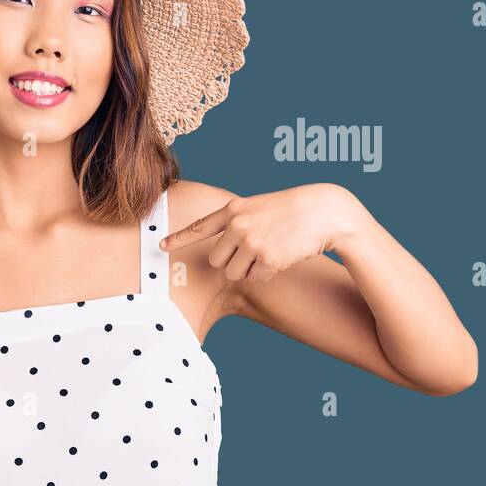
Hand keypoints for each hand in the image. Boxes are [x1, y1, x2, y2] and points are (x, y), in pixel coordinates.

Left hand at [159, 183, 365, 281]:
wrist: (324, 211)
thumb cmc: (291, 210)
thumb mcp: (257, 207)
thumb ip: (235, 223)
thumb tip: (217, 254)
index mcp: (233, 210)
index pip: (199, 227)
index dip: (179, 239)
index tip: (161, 246)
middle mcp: (237, 225)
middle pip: (216, 261)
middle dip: (231, 262)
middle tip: (252, 252)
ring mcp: (251, 242)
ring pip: (234, 273)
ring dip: (249, 270)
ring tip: (269, 252)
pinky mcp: (266, 258)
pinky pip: (255, 278)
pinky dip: (266, 273)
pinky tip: (281, 257)